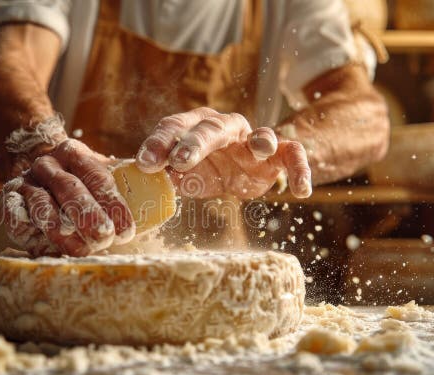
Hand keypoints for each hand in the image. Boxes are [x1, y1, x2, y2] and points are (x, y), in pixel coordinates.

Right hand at [0, 139, 135, 255]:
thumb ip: (128, 182)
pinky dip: (27, 230)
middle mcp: (48, 165)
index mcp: (75, 153)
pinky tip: (42, 245)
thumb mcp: (102, 174)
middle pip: (69, 188)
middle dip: (88, 215)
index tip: (127, 229)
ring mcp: (26, 182)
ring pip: (41, 203)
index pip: (97, 175)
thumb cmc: (82, 184)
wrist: (39, 176)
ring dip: (60, 227)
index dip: (113, 202)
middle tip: (105, 236)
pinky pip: (15, 215)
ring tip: (78, 248)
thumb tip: (165, 191)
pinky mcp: (8, 201)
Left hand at [135, 107, 311, 198]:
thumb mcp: (177, 174)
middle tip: (180, 160)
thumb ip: (159, 173)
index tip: (145, 164)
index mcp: (192, 125)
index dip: (158, 143)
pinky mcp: (276, 155)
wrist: (235, 172)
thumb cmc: (200, 170)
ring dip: (260, 141)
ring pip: (258, 134)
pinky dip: (300, 169)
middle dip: (195, 142)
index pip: (173, 126)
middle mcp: (223, 126)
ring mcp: (251, 139)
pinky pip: (293, 154)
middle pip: (211, 127)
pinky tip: (302, 190)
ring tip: (259, 149)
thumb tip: (132, 177)